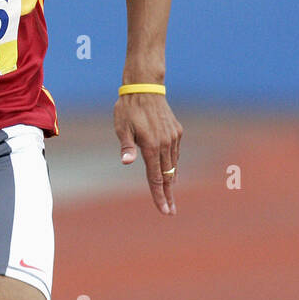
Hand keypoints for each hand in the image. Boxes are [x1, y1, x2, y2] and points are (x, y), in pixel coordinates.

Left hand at [114, 92, 182, 215]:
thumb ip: (126, 146)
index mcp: (152, 146)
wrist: (145, 88)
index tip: (164, 210)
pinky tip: (171, 172)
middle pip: (167, 176)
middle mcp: (165, 144)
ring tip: (170, 196)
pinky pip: (175, 153)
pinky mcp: (176, 131)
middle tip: (170, 211)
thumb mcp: (122, 128)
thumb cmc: (129, 109)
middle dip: (168, 195)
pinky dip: (173, 165)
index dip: (159, 196)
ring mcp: (173, 138)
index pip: (156, 177)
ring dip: (171, 181)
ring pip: (173, 165)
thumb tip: (126, 162)